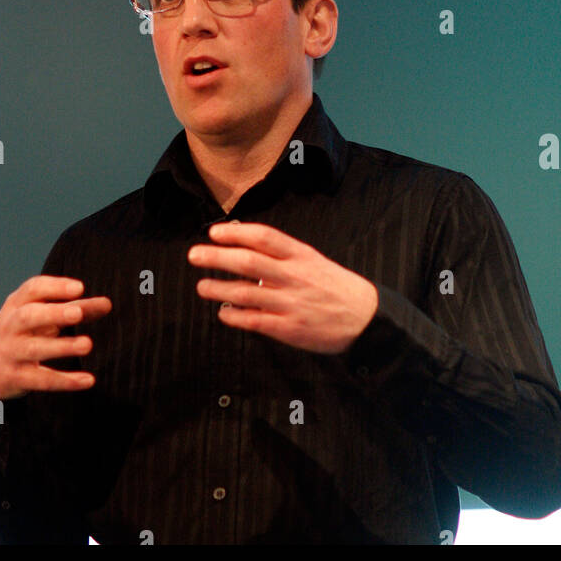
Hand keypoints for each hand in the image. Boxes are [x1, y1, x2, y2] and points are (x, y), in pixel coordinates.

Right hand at [0, 276, 111, 400]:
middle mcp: (11, 326)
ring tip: (87, 344)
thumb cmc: (21, 333)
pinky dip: (64, 381)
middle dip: (53, 313)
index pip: (32, 289)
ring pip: (34, 349)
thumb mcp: (40, 317)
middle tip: (78, 312)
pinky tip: (87, 380)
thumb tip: (107, 304)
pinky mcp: (16, 378)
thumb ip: (73, 308)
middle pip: (28, 316)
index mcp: (17, 304)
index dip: (55, 287)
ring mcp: (11, 352)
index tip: (80, 288)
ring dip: (61, 347)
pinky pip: (40, 380)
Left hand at [188, 222, 377, 353]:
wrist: (364, 316)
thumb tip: (247, 248)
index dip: (235, 233)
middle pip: (248, 262)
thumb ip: (283, 256)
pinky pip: (255, 320)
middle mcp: (293, 276)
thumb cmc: (335, 286)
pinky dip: (235, 316)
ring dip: (219, 288)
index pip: (262, 237)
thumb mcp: (313, 260)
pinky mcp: (289, 328)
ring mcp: (290, 303)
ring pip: (246, 293)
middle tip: (195, 255)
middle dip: (217, 257)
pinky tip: (223, 313)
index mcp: (300, 255)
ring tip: (202, 286)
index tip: (214, 233)